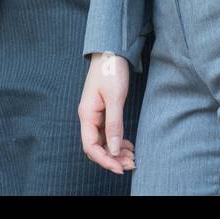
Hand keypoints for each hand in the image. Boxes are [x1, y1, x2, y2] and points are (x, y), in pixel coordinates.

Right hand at [79, 52, 135, 174]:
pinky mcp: (103, 111)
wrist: (111, 50)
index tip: (120, 168)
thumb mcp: (115, 97)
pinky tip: (128, 145)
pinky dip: (117, 141)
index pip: (91, 146)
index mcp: (87, 115)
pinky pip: (108, 133)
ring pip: (104, 141)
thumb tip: (114, 149)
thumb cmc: (110, 70)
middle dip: (113, 158)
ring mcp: (96, 114)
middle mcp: (89, 117)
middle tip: (131, 164)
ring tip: (132, 157)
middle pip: (97, 147)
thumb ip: (114, 124)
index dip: (105, 160)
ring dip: (116, 151)